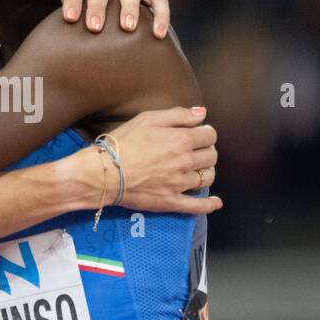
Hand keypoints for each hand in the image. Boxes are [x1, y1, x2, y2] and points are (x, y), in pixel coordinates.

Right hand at [106, 106, 220, 213]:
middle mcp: (186, 162)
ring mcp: (180, 184)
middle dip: (207, 150)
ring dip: (206, 171)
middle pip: (212, 156)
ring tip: (197, 169)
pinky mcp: (172, 202)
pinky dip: (209, 204)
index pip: (210, 135)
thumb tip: (202, 113)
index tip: (197, 134)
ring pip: (208, 178)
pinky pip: (197, 206)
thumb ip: (178, 115)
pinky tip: (215, 202)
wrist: (103, 173)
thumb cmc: (122, 143)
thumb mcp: (147, 119)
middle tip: (195, 150)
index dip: (205, 133)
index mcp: (182, 140)